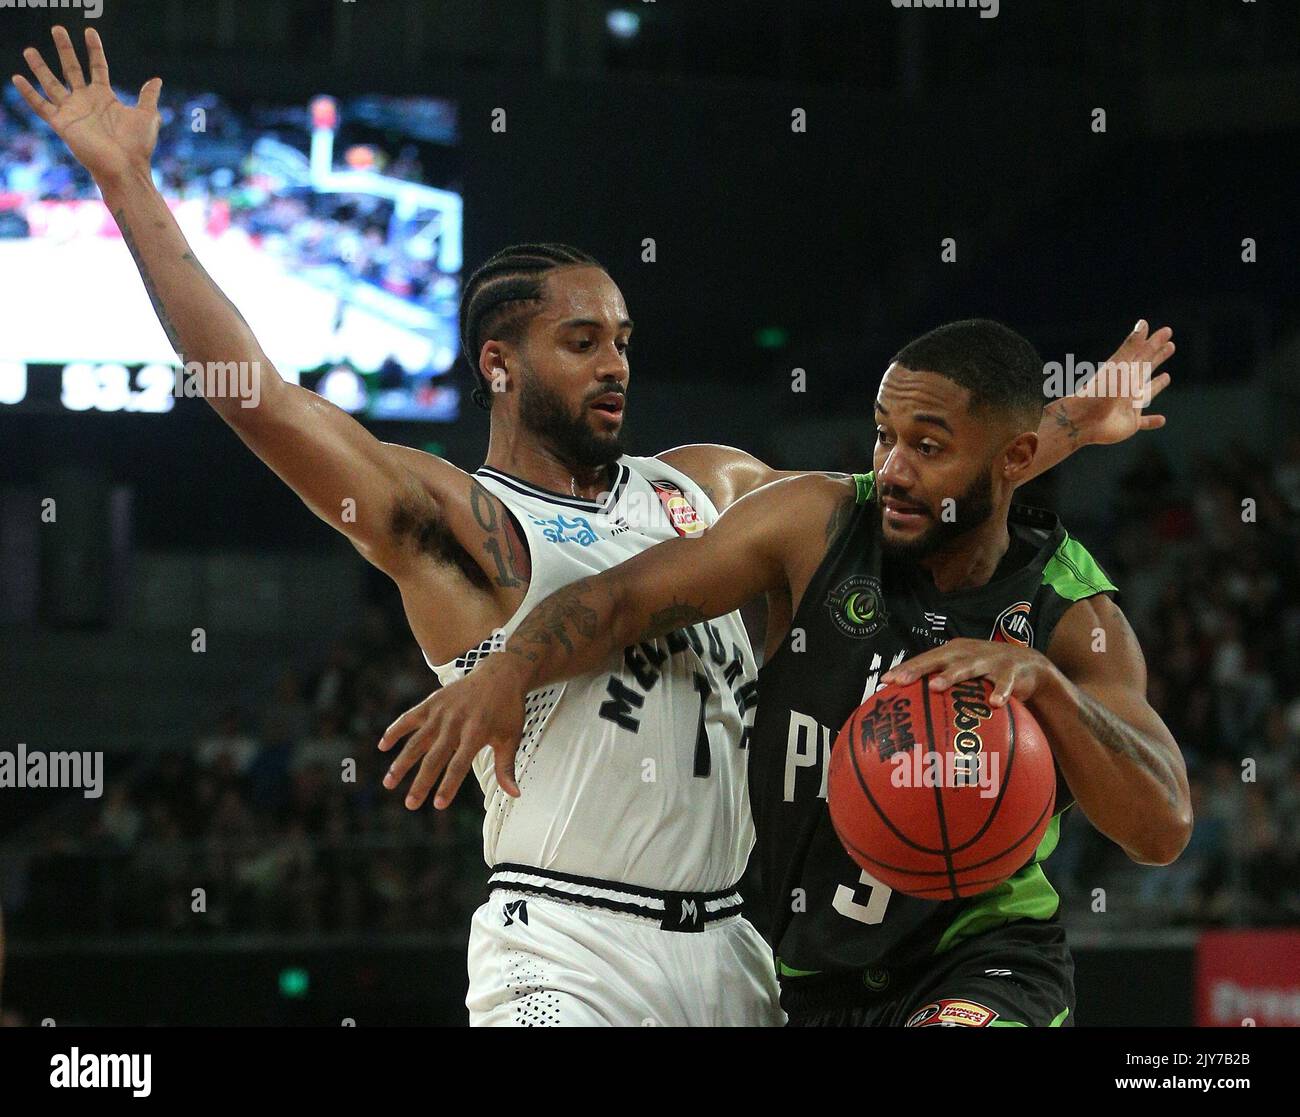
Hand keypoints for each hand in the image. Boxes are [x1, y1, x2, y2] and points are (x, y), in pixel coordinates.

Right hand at [12, 26, 160, 183]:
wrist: (126, 168)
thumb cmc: (137, 146)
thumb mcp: (146, 116)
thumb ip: (148, 97)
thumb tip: (156, 80)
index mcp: (104, 97)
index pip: (97, 66)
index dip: (93, 49)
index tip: (89, 31)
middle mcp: (86, 101)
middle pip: (71, 68)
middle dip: (64, 49)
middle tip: (57, 28)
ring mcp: (72, 111)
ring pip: (51, 83)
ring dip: (40, 67)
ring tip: (30, 50)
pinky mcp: (62, 123)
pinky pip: (41, 105)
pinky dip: (29, 93)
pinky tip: (17, 78)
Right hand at [378, 656, 526, 809]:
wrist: (500, 673)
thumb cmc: (507, 710)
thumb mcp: (511, 738)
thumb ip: (506, 768)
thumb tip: (514, 795)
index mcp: (476, 733)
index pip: (459, 765)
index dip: (448, 785)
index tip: (438, 805)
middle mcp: (455, 723)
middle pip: (434, 757)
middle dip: (421, 783)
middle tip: (410, 804)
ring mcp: (441, 712)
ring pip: (417, 741)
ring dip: (401, 763)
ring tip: (388, 782)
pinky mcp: (432, 702)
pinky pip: (409, 718)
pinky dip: (395, 730)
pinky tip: (382, 746)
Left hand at [880, 638, 1060, 707]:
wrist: (1029, 665)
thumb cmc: (986, 674)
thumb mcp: (964, 676)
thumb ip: (943, 690)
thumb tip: (915, 715)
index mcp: (952, 653)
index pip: (923, 660)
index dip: (905, 669)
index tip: (885, 681)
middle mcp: (967, 653)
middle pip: (938, 660)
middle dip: (919, 669)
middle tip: (901, 681)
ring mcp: (989, 659)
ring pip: (968, 667)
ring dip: (951, 675)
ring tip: (936, 686)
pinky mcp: (1011, 670)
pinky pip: (1004, 683)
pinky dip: (1000, 692)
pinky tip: (994, 704)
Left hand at [1064, 320, 1174, 446]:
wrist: (1084, 420)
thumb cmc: (1100, 391)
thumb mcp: (1118, 367)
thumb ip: (1132, 347)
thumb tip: (1144, 322)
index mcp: (1126, 371)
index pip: (1145, 352)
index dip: (1156, 342)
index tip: (1167, 330)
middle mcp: (1129, 386)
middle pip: (1147, 368)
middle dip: (1158, 357)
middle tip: (1171, 346)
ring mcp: (1130, 405)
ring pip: (1148, 392)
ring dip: (1157, 385)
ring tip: (1167, 376)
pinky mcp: (1131, 423)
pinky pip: (1145, 422)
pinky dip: (1153, 421)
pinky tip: (1162, 420)